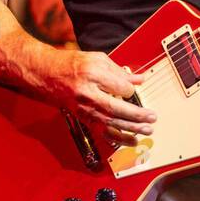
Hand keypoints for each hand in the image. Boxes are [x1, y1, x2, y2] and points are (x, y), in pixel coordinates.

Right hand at [38, 49, 153, 144]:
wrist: (47, 74)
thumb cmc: (72, 64)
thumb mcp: (98, 59)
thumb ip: (120, 71)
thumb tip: (140, 79)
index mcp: (92, 74)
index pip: (119, 86)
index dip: (130, 89)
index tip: (132, 88)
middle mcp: (87, 94)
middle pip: (114, 108)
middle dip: (136, 114)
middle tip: (152, 117)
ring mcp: (84, 108)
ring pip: (110, 122)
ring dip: (130, 128)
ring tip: (147, 130)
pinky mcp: (83, 118)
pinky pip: (102, 131)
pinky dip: (118, 138)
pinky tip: (132, 141)